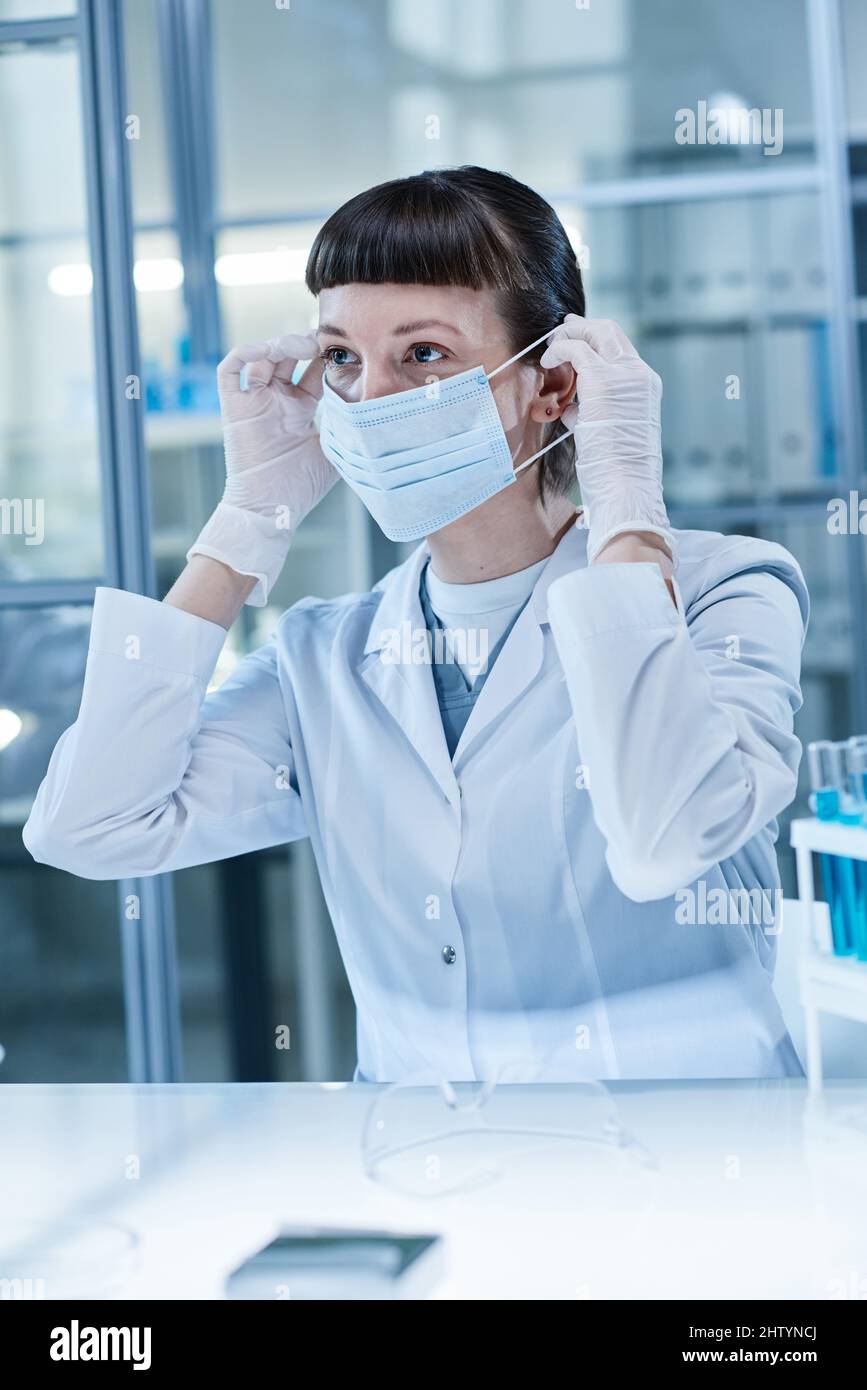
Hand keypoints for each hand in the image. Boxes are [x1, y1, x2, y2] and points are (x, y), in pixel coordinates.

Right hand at [187, 333, 337, 605]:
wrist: (271, 511)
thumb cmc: (302, 489)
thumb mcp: (338, 452)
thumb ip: (353, 429)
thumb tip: (387, 415)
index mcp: (301, 409)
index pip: (313, 370)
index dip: (328, 354)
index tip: (348, 346)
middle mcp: (277, 400)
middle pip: (289, 356)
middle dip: (306, 342)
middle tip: (326, 339)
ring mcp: (255, 401)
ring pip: (262, 355)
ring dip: (282, 344)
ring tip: (305, 346)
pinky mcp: (233, 407)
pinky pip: (232, 368)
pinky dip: (247, 352)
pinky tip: (270, 351)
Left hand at [540, 316, 674, 565]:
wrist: (626, 485)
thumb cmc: (616, 470)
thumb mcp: (608, 432)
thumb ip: (593, 412)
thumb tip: (571, 408)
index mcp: (645, 386)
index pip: (620, 349)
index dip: (596, 338)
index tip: (575, 336)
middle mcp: (639, 375)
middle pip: (610, 332)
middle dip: (583, 326)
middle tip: (562, 328)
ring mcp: (624, 375)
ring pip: (595, 334)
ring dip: (569, 335)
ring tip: (550, 346)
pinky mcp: (603, 381)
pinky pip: (577, 350)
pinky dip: (560, 349)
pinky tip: (548, 360)